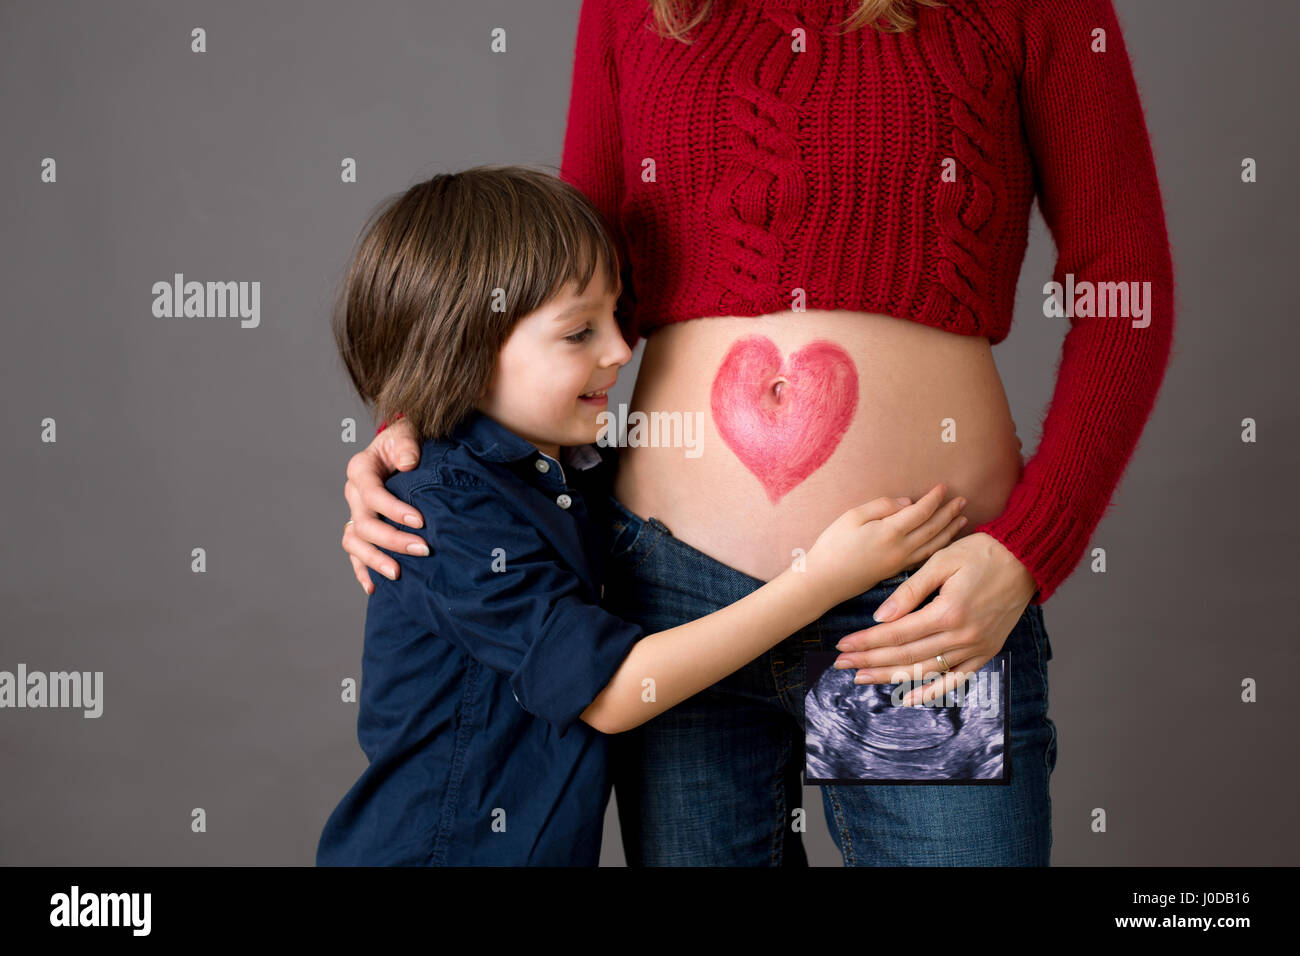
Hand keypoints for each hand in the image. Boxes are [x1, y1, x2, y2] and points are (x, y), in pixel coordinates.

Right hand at [342, 417, 426, 593]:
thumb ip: (407, 446)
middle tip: (423, 549)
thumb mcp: (408, 434)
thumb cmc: (409, 439)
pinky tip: (374, 588)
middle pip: (365, 523)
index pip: (372, 493)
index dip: (394, 510)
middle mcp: (353, 493)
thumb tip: (407, 464)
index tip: (421, 521)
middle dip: (392, 539)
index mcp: (361, 469)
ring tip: (398, 574)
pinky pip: (355, 553)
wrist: (405, 448)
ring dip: (374, 560)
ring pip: (354, 541)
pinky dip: (362, 571)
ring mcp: (355, 512)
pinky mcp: (361, 528)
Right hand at [806, 483, 967, 605]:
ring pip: (933, 545)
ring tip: (962, 519)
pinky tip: (945, 541)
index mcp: (889, 532)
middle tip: (962, 500)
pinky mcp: (896, 572)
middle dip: (948, 513)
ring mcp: (900, 563)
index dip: (934, 498)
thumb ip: (881, 506)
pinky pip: (926, 557)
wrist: (822, 582)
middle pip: (932, 528)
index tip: (944, 486)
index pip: (920, 511)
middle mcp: (900, 549)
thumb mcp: (851, 517)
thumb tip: (906, 503)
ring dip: (950, 531)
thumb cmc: (832, 545)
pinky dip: (939, 547)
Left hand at [832, 532, 1038, 705]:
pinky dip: (932, 691)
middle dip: (870, 661)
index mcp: (948, 612)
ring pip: (926, 671)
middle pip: (906, 655)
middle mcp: (962, 636)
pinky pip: (956, 680)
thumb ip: (910, 590)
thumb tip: (880, 616)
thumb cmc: (981, 553)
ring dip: (891, 677)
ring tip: (863, 678)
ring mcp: (976, 648)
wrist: (1026, 560)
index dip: (867, 641)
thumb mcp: (941, 561)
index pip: (896, 633)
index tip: (843, 646)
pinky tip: (908, 699)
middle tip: (841, 665)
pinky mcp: (986, 652)